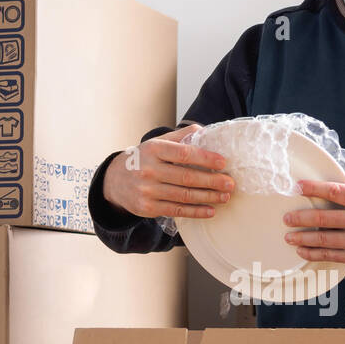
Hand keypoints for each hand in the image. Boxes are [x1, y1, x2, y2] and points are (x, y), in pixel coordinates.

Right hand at [103, 124, 234, 218]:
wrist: (115, 181)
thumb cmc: (143, 159)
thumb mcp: (156, 143)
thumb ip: (180, 137)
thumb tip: (205, 131)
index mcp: (153, 150)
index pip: (183, 153)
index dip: (205, 158)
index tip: (223, 162)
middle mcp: (149, 170)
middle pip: (187, 177)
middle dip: (212, 181)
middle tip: (230, 183)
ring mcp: (147, 190)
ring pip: (184, 196)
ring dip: (208, 197)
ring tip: (225, 196)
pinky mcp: (148, 208)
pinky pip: (177, 210)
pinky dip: (196, 211)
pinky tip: (210, 210)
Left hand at [282, 177, 344, 266]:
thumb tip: (329, 182)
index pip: (335, 191)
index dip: (314, 188)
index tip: (297, 187)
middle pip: (324, 218)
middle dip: (301, 218)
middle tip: (287, 218)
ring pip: (324, 240)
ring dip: (302, 238)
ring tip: (289, 236)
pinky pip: (330, 255)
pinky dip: (313, 253)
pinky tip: (301, 251)